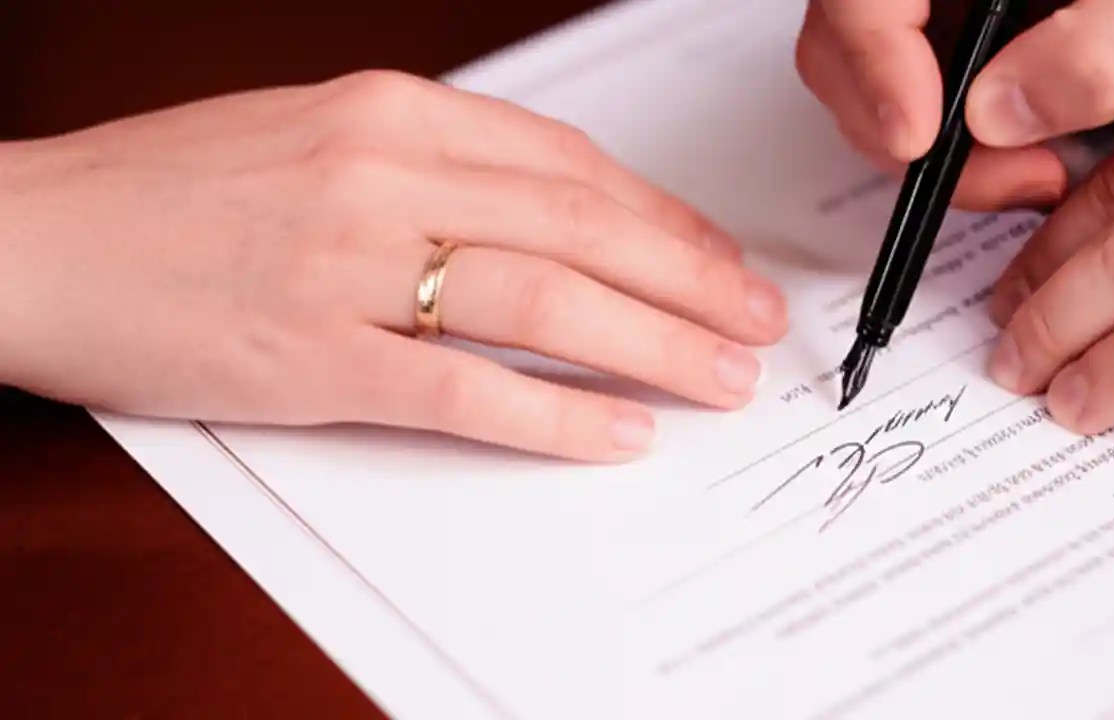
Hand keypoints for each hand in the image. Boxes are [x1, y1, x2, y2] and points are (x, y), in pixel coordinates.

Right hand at [0, 71, 787, 462]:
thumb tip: (540, 210)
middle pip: (583, 226)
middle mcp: (382, 174)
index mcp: (389, 110)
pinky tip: (617, 432)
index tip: (718, 256)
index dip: (665, 216)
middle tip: (754, 319)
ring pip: (545, 300)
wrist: (35, 234)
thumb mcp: (315, 135)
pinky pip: (464, 389)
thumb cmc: (169, 190)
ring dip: (652, 342)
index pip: (571, 161)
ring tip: (721, 376)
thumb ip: (429, 163)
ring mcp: (349, 264)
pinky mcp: (314, 355)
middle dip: (690, 277)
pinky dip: (554, 415)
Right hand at [795, 0, 1113, 209]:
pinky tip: (1030, 157)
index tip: (921, 138)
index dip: (871, 67)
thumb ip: (1106, 44)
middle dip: (911, 137)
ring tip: (1039, 172)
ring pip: (878, 89)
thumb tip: (997, 117)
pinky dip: (963, 153)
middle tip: (1012, 176)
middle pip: (848, 51)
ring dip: (944, 156)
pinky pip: (918, 107)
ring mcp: (945, 14)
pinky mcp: (964, 51)